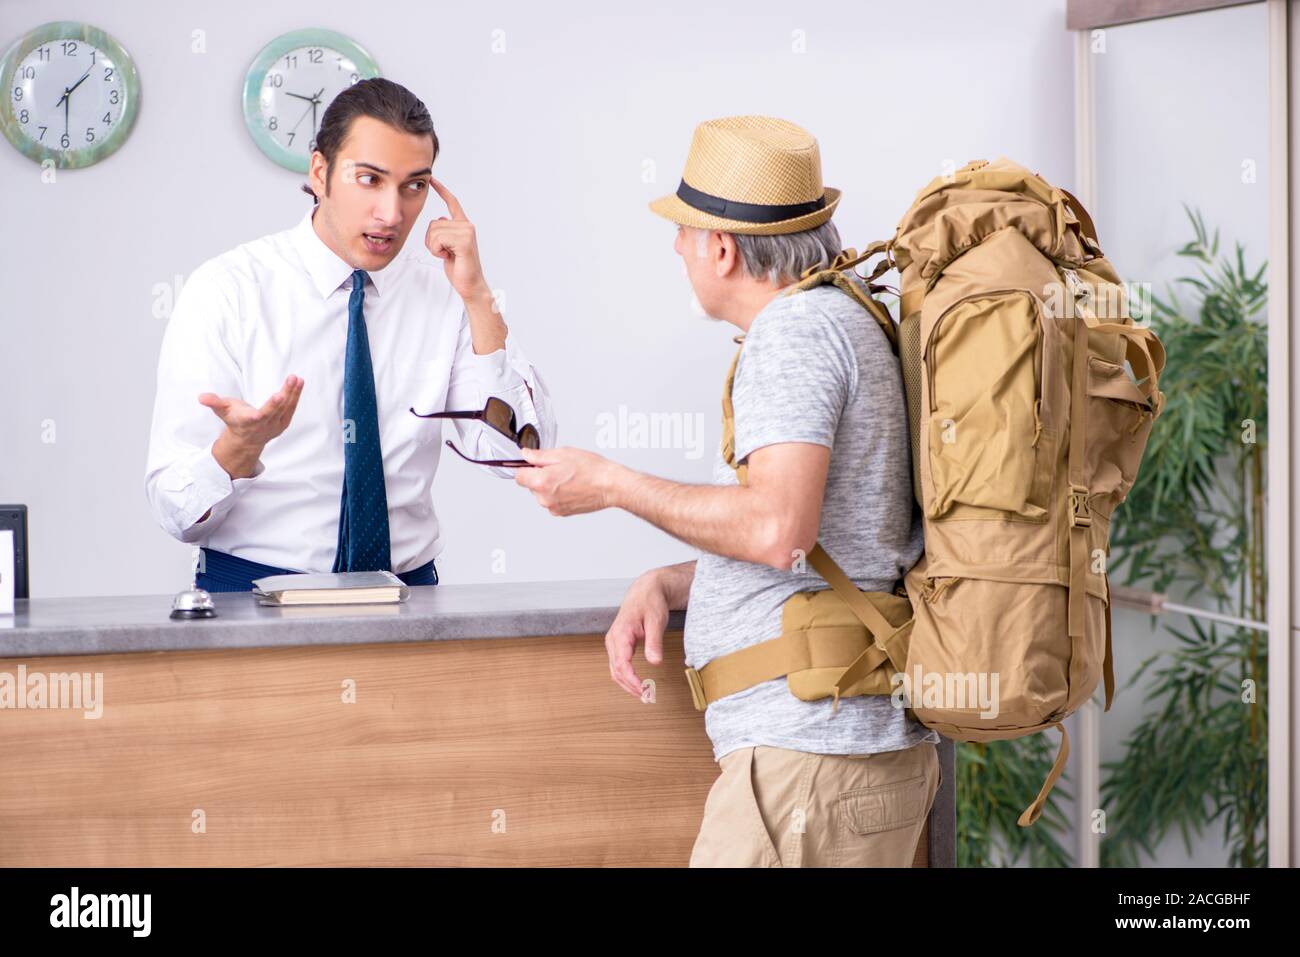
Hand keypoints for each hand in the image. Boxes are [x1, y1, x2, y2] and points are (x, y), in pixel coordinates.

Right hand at [199, 375, 302, 477]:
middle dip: (284, 395)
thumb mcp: (222, 411)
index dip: (269, 407)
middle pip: (276, 410)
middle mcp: (264, 425)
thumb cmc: (234, 420)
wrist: (246, 439)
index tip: (277, 396)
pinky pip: (291, 407)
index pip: (260, 415)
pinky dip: (295, 395)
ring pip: (286, 408)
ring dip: (292, 392)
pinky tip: (299, 382)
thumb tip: (201, 397)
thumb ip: (214, 403)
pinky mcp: (283, 422)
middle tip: (291, 380)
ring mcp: (276, 425)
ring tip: (296, 378)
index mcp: (249, 422)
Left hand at [425, 179, 489, 301]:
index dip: (442, 190)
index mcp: (463, 225)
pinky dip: (438, 251)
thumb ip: (445, 231)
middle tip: (444, 252)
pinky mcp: (464, 241)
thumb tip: (441, 219)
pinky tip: (448, 257)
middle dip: (431, 241)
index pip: (452, 203)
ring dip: (434, 247)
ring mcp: (467, 232)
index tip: (433, 180)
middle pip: (433, 223)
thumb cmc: (459, 268)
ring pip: (434, 232)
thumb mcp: (448, 246)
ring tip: (447, 255)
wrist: (470, 284)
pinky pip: (438, 239)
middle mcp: (467, 226)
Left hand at [514, 446, 622, 514]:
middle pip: (530, 485)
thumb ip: (539, 455)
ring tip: (569, 477)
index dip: (526, 467)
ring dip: (549, 486)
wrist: (610, 486)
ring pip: (541, 494)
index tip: (534, 464)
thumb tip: (526, 455)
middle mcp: (544, 498)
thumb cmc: (592, 469)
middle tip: (559, 468)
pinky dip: (558, 494)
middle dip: (539, 476)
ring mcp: (553, 507)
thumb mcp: (563, 454)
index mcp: (541, 482)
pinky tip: (572, 486)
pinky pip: (552, 501)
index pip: (518, 475)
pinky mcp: (561, 513)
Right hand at [606, 571, 669, 697]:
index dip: (632, 681)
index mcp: (621, 633)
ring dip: (627, 685)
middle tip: (648, 697)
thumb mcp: (656, 620)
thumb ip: (654, 642)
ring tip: (644, 694)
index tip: (644, 690)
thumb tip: (655, 662)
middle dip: (630, 687)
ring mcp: (613, 642)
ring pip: (615, 670)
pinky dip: (626, 677)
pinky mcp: (617, 645)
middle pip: (616, 671)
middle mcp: (613, 639)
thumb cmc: (651, 602)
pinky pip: (617, 665)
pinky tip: (638, 684)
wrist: (646, 591)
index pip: (622, 664)